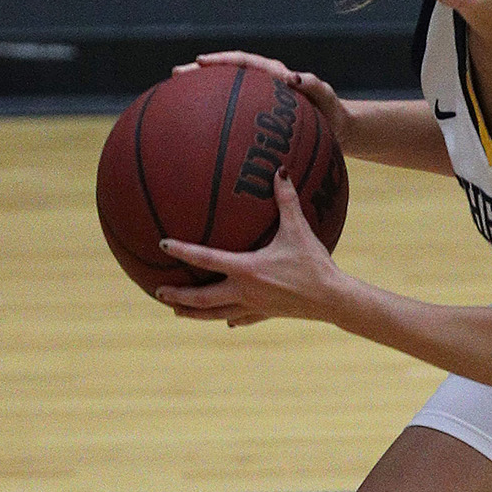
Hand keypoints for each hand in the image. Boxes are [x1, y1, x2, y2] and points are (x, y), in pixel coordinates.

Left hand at [156, 173, 347, 326]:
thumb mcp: (299, 230)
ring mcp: (254, 306)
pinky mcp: (266, 315)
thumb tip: (280, 170)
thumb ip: (287, 200)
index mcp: (247, 269)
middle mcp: (245, 291)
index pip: (206, 259)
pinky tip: (226, 321)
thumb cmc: (316, 264)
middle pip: (202, 298)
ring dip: (193, 313)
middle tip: (157, 291)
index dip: (183, 251)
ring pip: (215, 313)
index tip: (162, 244)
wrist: (334, 299)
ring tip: (176, 311)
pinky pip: (242, 318)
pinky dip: (229, 318)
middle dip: (178, 295)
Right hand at [175, 50, 354, 145]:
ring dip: (202, 91)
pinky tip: (194, 130)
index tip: (201, 62)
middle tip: (175, 74)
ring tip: (174, 94)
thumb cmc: (332, 112)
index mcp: (275, 75)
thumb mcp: (326, 97)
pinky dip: (214, 117)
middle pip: (227, 73)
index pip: (245, 62)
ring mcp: (257, 101)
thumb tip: (293, 77)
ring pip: (225, 92)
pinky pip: (232, 114)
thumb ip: (314, 86)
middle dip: (200, 72)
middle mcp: (263, 84)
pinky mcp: (257, 117)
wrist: (337, 129)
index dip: (222, 61)